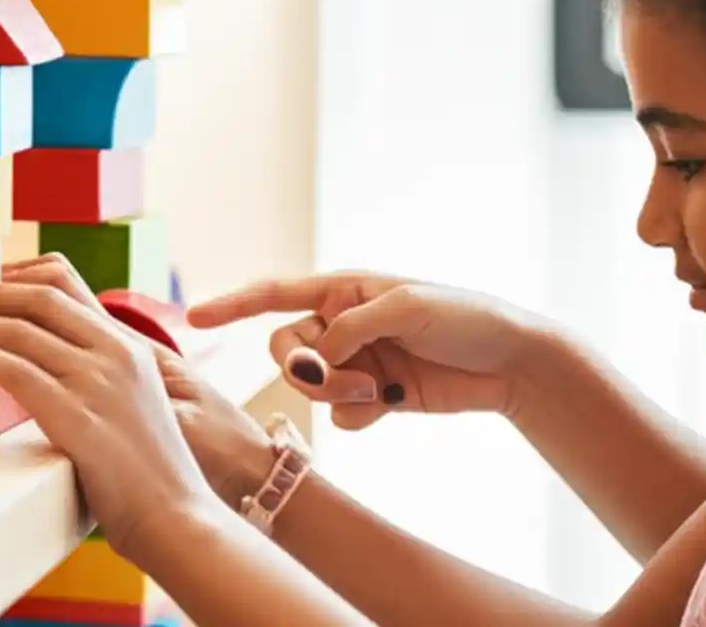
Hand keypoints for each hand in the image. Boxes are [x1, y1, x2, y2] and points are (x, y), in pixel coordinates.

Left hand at [0, 278, 217, 560]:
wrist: (176, 517)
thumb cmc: (151, 476)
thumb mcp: (135, 406)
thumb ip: (102, 378)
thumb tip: (49, 370)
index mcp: (131, 348)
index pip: (64, 287)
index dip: (13, 281)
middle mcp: (115, 354)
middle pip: (37, 299)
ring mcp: (97, 383)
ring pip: (18, 331)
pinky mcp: (75, 416)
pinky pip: (13, 370)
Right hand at [186, 271, 549, 429]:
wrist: (511, 363)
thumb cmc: (464, 317)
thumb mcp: (407, 307)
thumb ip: (352, 327)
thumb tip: (315, 359)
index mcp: (345, 290)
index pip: (276, 294)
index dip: (232, 305)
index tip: (193, 318)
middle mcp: (342, 325)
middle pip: (286, 350)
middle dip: (309, 370)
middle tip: (351, 380)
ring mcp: (356, 363)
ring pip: (309, 386)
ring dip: (335, 394)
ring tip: (378, 393)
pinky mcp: (373, 398)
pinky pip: (337, 415)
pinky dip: (356, 415)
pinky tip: (389, 407)